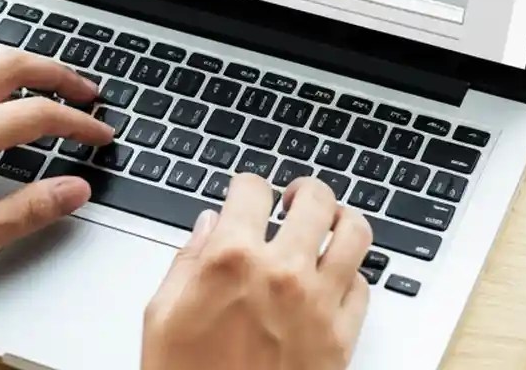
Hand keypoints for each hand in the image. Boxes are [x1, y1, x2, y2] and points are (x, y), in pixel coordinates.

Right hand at [143, 175, 372, 369]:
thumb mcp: (162, 317)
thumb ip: (187, 262)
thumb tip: (207, 227)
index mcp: (229, 260)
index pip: (252, 189)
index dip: (247, 187)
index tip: (246, 194)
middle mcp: (281, 273)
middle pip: (315, 199)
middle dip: (303, 191)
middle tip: (294, 199)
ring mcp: (318, 304)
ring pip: (354, 233)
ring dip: (341, 220)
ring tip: (328, 223)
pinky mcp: (342, 338)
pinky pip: (364, 286)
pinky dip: (352, 274)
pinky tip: (334, 277)